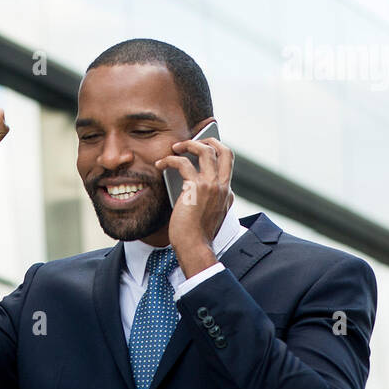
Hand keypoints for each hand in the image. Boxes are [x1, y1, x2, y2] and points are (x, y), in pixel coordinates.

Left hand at [155, 138, 233, 275]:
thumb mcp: (208, 214)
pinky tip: (160, 164)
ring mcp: (212, 186)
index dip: (215, 154)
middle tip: (194, 141)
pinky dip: (169, 160)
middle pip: (225, 151)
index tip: (202, 149)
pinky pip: (183, 163)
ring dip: (189, 144)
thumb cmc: (196, 235)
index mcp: (227, 194)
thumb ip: (206, 199)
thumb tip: (190, 183)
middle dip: (210, 140)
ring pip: (207, 150)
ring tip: (176, 147)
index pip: (227, 165)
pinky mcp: (196, 187)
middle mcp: (223, 187)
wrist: (194, 248)